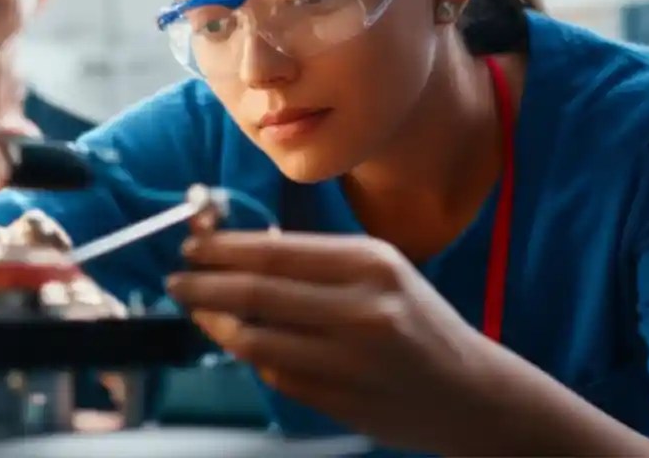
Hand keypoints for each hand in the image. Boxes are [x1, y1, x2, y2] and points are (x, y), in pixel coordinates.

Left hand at [166, 231, 500, 454]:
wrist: (471, 393)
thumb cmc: (417, 321)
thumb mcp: (380, 269)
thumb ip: (315, 259)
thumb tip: (236, 248)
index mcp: (369, 264)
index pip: (273, 251)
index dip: (221, 249)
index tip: (190, 246)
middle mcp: (360, 309)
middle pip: (254, 293)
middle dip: (203, 285)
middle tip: (177, 280)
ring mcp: (348, 361)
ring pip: (254, 339)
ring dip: (214, 324)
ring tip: (198, 311)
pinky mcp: (339, 401)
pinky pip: (273, 374)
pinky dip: (249, 356)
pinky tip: (238, 341)